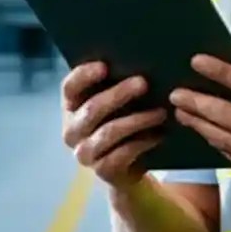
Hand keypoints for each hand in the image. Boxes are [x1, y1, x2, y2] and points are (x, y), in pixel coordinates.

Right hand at [61, 61, 166, 189]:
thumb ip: (117, 84)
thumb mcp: (118, 103)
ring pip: (109, 132)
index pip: (69, 88)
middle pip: (91, 108)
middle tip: (143, 82)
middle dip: (118, 94)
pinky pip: (122, 154)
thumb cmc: (123, 121)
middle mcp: (72, 131)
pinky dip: (143, 142)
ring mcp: (85, 153)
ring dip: (138, 120)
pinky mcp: (103, 171)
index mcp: (71, 107)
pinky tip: (159, 134)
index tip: (105, 66)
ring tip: (161, 112)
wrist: (128, 168)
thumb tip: (139, 60)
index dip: (84, 76)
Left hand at [170, 56, 230, 198]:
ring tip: (180, 111)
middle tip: (175, 92)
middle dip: (194, 100)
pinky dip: (213, 139)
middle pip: (220, 112)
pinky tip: (203, 130)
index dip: (216, 70)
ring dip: (196, 121)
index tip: (196, 61)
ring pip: (217, 135)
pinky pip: (227, 153)